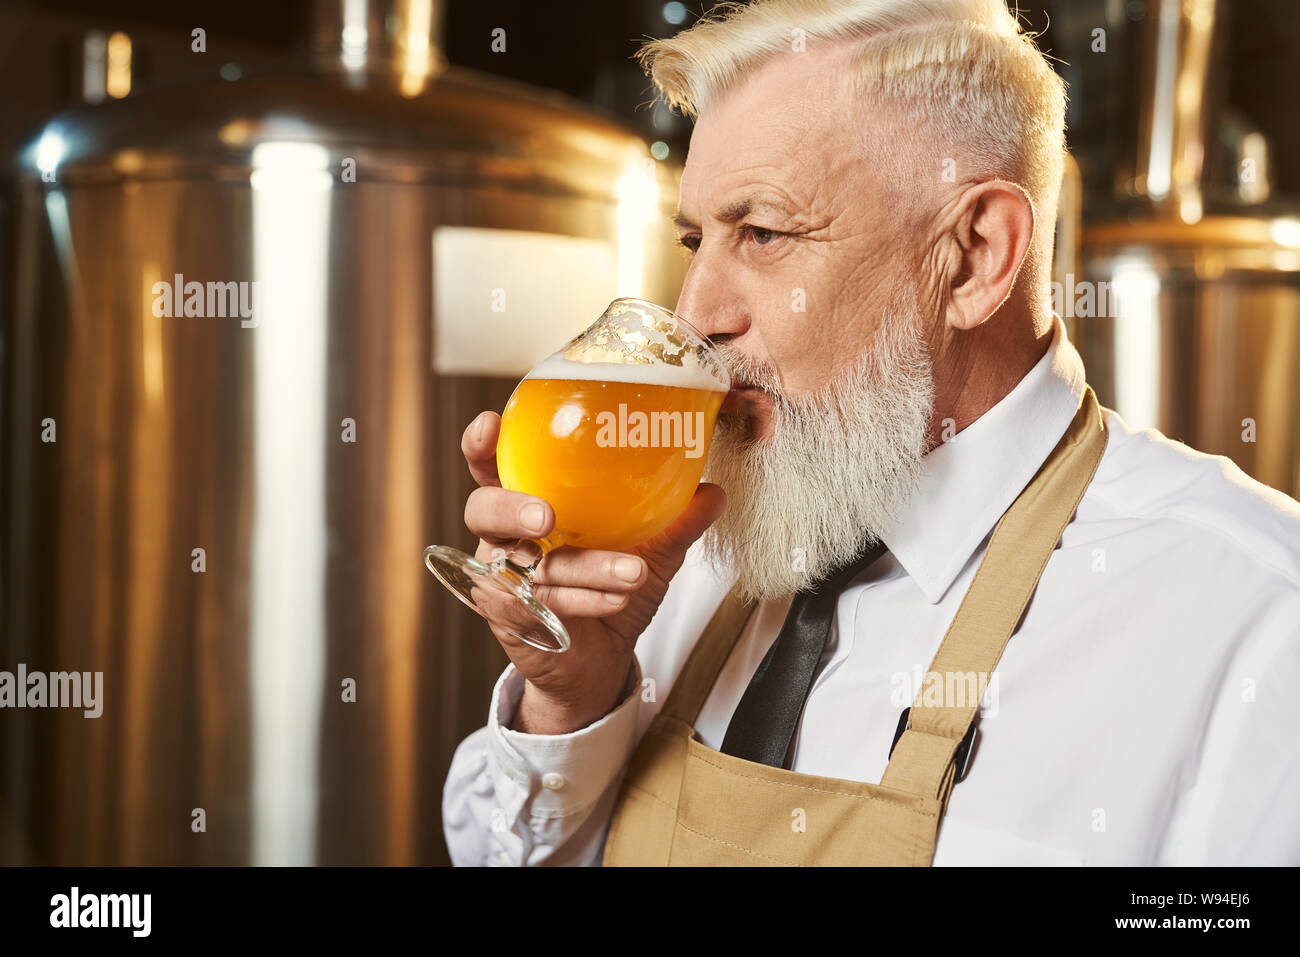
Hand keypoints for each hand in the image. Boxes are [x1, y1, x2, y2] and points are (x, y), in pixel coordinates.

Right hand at [459, 410, 725, 733]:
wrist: (604, 660)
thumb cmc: (616, 588)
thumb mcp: (653, 551)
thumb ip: (677, 521)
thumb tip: (712, 491)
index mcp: (531, 500)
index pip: (492, 464)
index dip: (481, 445)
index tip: (490, 425)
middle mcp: (508, 536)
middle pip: (483, 510)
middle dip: (512, 508)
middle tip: (548, 516)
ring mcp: (503, 580)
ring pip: (525, 565)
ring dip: (582, 567)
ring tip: (633, 572)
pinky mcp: (511, 620)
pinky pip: (539, 606)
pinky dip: (584, 601)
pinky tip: (616, 599)